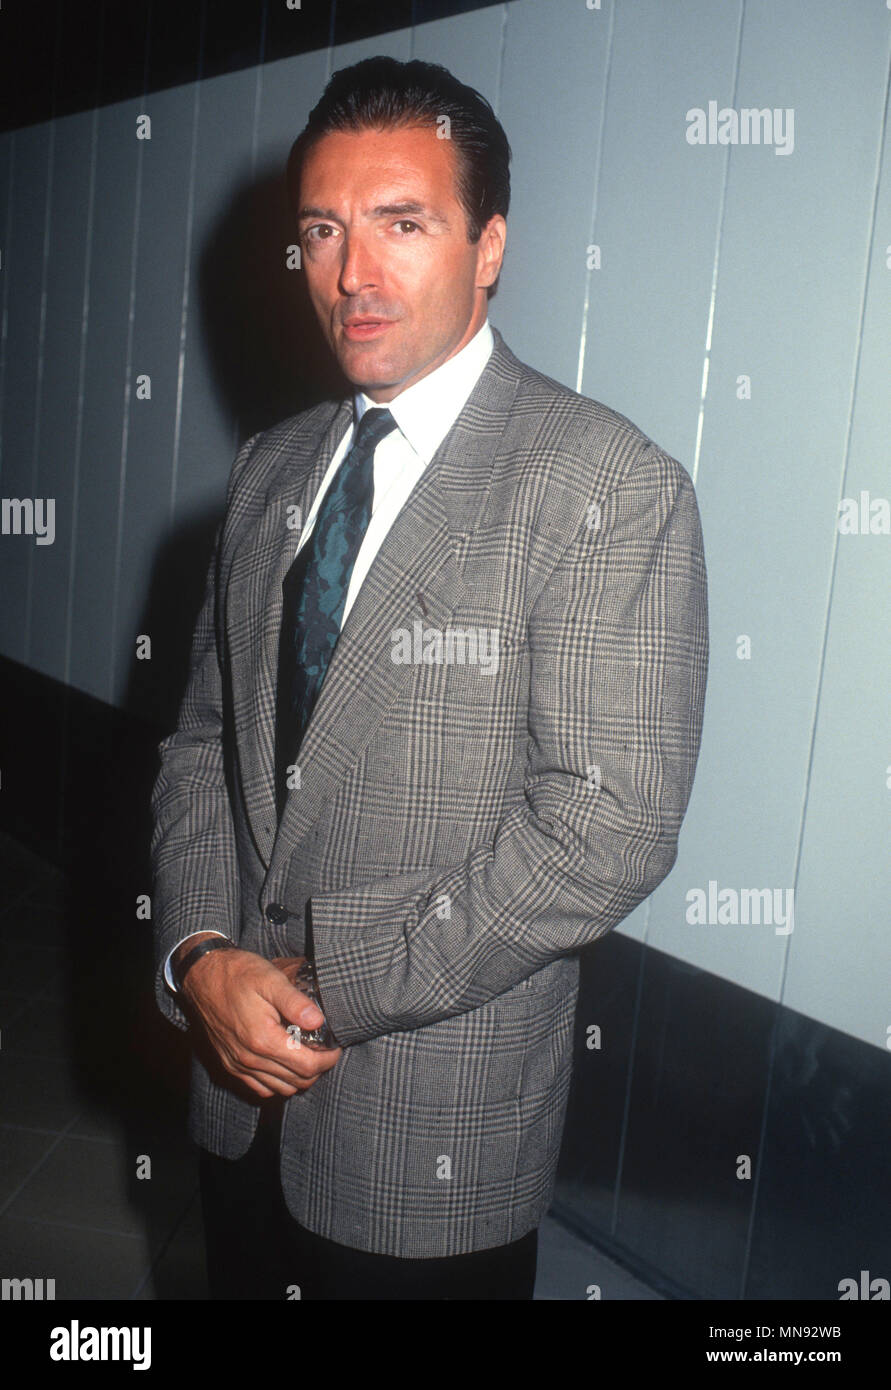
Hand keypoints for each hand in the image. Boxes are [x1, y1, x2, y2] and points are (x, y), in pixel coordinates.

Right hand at [179, 945, 341, 1098]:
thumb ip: (295, 1002)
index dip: (328, 1059)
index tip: (335, 1046)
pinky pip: (260, 1088)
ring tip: (307, 1054)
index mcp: (263, 1040)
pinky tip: (284, 1062)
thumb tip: (319, 1021)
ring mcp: (238, 1065)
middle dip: (317, 1069)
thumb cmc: (237, 973)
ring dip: (299, 1077)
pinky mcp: (230, 1065)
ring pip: (280, 1089)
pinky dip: (277, 1082)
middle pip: (297, 1082)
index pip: (307, 1066)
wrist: (201, 976)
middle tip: (325, 1049)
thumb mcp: (270, 978)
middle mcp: (249, 1059)